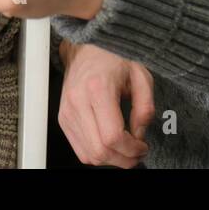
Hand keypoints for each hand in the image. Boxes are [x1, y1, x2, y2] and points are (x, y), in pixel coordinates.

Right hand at [58, 41, 153, 167]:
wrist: (84, 49)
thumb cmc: (113, 58)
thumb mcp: (140, 75)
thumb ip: (145, 107)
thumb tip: (139, 135)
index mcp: (98, 88)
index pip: (112, 136)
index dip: (132, 149)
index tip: (143, 146)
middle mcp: (78, 102)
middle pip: (100, 151)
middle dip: (124, 159)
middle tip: (138, 153)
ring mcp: (67, 112)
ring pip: (89, 155)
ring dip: (111, 160)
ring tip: (126, 150)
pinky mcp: (63, 119)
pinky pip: (81, 150)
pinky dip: (98, 154)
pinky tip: (111, 145)